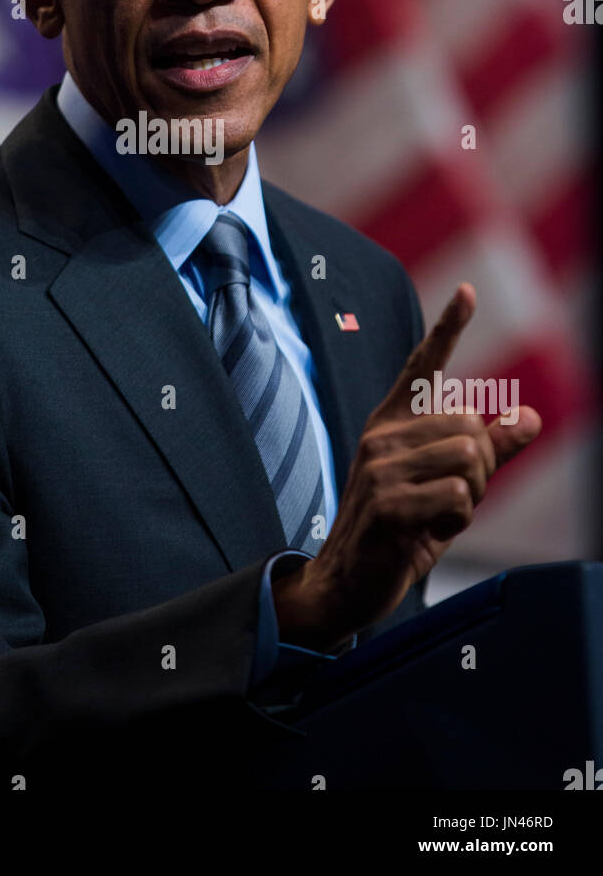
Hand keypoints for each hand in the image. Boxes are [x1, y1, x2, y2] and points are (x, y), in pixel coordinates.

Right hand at [275, 284, 541, 649]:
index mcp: (391, 424)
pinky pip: (456, 495)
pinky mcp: (387, 502)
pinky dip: (458, 520)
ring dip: (471, 496)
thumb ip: (486, 452)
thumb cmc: (399, 531)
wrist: (346, 583)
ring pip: (470, 458)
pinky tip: (428, 533)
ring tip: (438, 517)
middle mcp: (382, 436)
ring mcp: (380, 467)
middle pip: (471, 425)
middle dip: (481, 470)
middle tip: (453, 500)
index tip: (466, 292)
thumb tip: (528, 418)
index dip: (448, 327)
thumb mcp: (447, 487)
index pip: (424, 367)